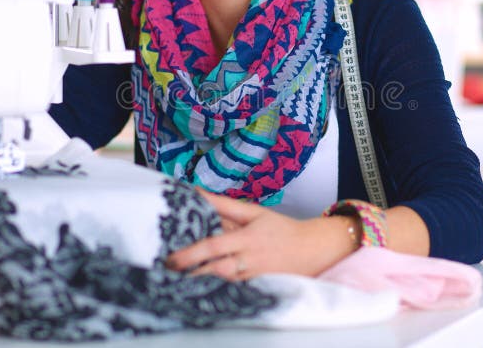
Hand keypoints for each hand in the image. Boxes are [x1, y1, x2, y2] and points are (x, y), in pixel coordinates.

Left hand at [165, 190, 356, 280]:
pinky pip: (234, 290)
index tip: (172, 258)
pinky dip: (218, 289)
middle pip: (216, 270)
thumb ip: (224, 205)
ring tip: (179, 281)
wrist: (312, 249)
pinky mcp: (257, 287)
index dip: (191, 253)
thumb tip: (196, 192)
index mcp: (247, 238)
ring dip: (201, 283)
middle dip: (192, 273)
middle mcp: (249, 259)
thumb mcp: (254, 212)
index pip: (214, 246)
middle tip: (169, 273)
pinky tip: (203, 289)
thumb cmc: (280, 228)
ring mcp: (254, 276)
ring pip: (223, 283)